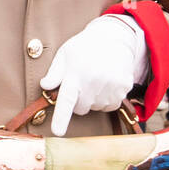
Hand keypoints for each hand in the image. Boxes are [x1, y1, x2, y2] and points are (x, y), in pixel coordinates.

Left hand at [39, 16, 140, 136]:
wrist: (114, 37)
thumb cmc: (84, 48)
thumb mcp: (64, 54)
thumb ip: (54, 73)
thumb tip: (45, 86)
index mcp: (76, 74)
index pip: (67, 100)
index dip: (61, 118)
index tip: (58, 132)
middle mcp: (94, 81)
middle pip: (81, 109)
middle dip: (78, 100)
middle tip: (81, 83)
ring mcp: (111, 86)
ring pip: (96, 108)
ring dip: (93, 99)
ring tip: (95, 79)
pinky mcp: (123, 88)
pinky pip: (111, 105)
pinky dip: (107, 98)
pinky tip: (106, 82)